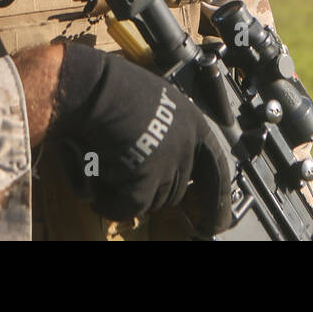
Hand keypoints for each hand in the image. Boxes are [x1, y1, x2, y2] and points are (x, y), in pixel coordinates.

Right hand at [48, 42, 234, 234]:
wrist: (93, 88)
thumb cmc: (111, 89)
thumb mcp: (152, 104)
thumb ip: (160, 131)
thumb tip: (151, 158)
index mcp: (193, 124)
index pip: (216, 170)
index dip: (217, 200)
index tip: (220, 223)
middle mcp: (187, 146)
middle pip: (177, 189)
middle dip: (152, 190)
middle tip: (126, 183)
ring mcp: (168, 165)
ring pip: (152, 201)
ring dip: (127, 195)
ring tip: (102, 174)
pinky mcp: (145, 182)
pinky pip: (128, 208)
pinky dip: (109, 203)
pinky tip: (95, 188)